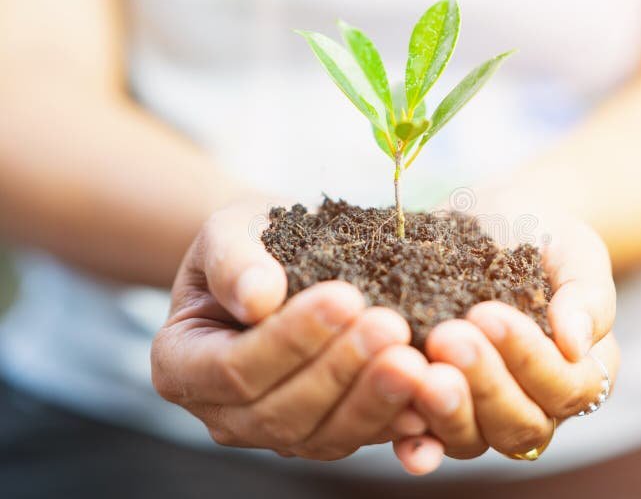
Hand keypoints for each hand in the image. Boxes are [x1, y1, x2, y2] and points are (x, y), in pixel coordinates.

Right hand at [151, 198, 429, 461]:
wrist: (278, 259)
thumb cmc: (247, 242)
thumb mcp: (227, 231)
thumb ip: (232, 260)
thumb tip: (257, 297)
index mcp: (182, 365)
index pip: (234, 368)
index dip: (290, 340)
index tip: (344, 297)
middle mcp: (224, 413)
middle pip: (281, 412)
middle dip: (340, 371)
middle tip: (390, 327)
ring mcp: (274, 430)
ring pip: (324, 436)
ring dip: (374, 401)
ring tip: (415, 361)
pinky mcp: (322, 432)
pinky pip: (359, 438)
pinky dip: (395, 420)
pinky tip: (427, 392)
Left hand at [405, 211, 619, 459]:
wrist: (488, 222)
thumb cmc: (540, 236)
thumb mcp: (573, 250)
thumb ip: (585, 295)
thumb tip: (576, 344)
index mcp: (580, 374)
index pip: (564, 387)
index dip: (528, 358)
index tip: (488, 314)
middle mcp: (535, 406)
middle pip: (519, 426)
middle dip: (483, 384)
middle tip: (449, 337)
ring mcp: (483, 415)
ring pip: (471, 440)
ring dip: (445, 411)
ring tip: (419, 371)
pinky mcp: (437, 407)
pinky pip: (425, 437)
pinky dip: (411, 436)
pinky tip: (395, 417)